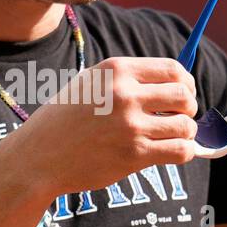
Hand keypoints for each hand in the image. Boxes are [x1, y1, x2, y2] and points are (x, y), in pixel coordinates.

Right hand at [10, 56, 197, 196]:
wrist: (38, 156)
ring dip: (186, 133)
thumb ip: (127, 80)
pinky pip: (179, 151)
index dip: (186, 83)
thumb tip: (174, 84)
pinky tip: (173, 153)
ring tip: (173, 138)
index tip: (184, 94)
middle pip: (184, 96)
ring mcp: (130, 126)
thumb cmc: (65, 121)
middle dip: (188, 108)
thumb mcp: (91, 84)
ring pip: (185, 126)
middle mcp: (124, 94)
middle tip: (179, 118)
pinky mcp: (133, 155)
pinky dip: (184, 152)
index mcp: (116, 70)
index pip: (173, 70)